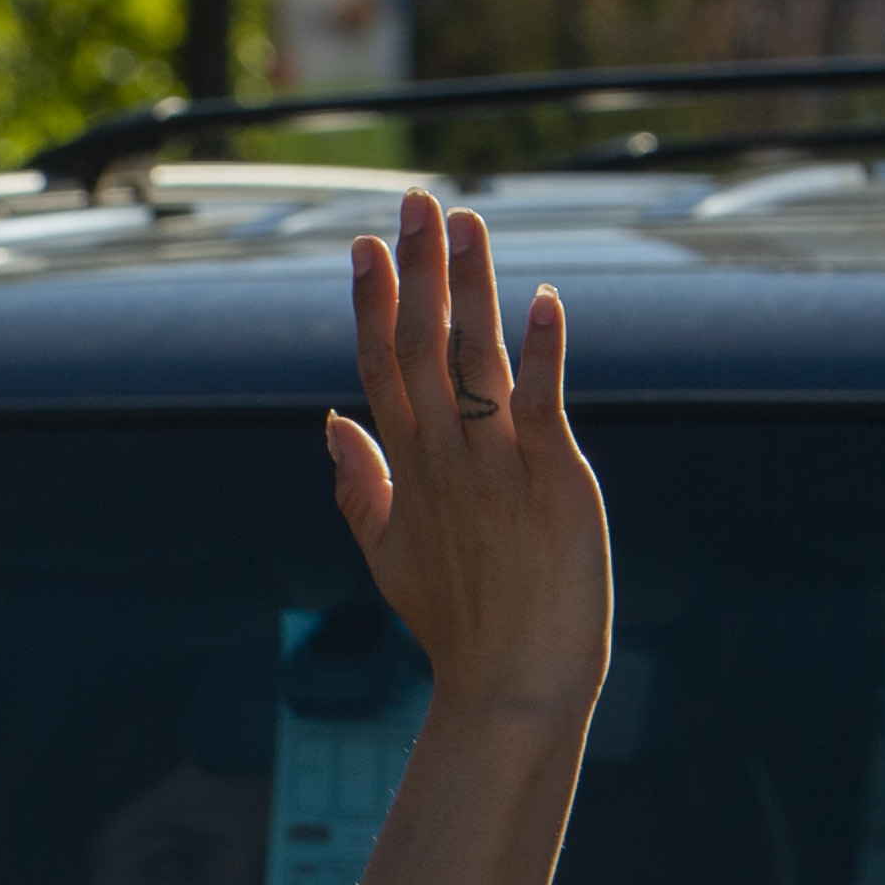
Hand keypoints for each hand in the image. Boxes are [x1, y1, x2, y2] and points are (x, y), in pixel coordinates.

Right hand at [327, 194, 609, 723]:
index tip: (366, 244)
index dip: (373, 304)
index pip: (380, 370)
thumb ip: (358, 485)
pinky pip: (543, 405)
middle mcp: (444, 461)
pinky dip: (544, 353)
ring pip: (474, 360)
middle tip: (415, 201)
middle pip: (420, 349)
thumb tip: (331, 421)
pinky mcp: (553, 483)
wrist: (513, 683)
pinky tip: (545, 300)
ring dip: (470, 288)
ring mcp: (497, 469)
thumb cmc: (458, 624)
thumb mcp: (388, 555)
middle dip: (416, 272)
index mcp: (406, 472)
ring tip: (467, 222)